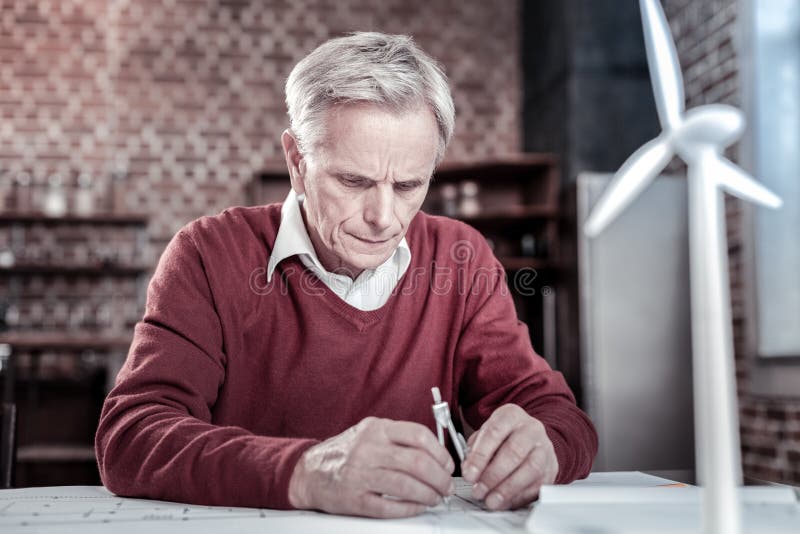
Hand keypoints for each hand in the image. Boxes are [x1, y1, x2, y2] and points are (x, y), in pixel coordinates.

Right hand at [288, 417, 454, 517]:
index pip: (418, 435)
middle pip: (417, 463)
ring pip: (406, 486)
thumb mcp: (371, 432)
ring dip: (428, 495)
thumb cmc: (347, 452)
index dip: (440, 452)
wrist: (310, 471)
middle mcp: (368, 449)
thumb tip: (436, 453)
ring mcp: (360, 474)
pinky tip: (417, 507)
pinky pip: (389, 507)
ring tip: (435, 498)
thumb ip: (399, 437)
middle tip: (446, 486)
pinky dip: (409, 509)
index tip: (447, 464)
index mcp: (377, 429)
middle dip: (439, 478)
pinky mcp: (354, 499)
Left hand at [461, 404, 557, 509]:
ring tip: (491, 500)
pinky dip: (519, 497)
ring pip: (529, 469)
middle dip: (493, 475)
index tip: (469, 474)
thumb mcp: (486, 434)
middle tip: (478, 489)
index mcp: (511, 415)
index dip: (480, 456)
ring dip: (507, 489)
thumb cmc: (505, 437)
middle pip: (514, 452)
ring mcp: (544, 449)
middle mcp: (531, 429)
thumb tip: (469, 470)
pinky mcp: (551, 469)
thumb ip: (475, 450)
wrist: (532, 439)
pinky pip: (537, 485)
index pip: (494, 433)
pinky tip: (505, 502)